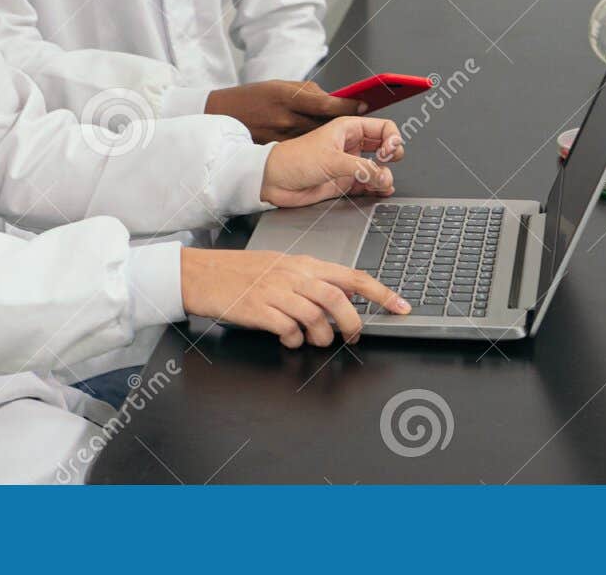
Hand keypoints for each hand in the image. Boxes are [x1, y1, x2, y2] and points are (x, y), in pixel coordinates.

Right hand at [180, 247, 410, 346]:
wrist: (204, 275)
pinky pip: (288, 330)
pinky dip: (294, 341)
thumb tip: (347, 293)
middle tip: (352, 337)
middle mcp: (293, 275)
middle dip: (352, 323)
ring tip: (314, 340)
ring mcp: (276, 292)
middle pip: (338, 299)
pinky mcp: (259, 310)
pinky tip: (288, 339)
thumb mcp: (283, 267)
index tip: (401, 306)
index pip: (352, 275)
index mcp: (304, 264)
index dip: (381, 292)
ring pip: (316, 317)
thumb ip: (314, 279)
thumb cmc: (242, 273)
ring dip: (321, 336)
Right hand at [205, 80, 365, 142]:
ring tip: (345, 137)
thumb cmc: (253, 97)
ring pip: (318, 140)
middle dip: (346, 124)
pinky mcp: (277, 151)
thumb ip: (308, 93)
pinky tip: (323, 149)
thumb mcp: (281, 86)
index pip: (325, 103)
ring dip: (333, 139)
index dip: (348, 105)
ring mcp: (281, 137)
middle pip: (326, 124)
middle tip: (363, 124)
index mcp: (287, 96)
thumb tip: (335, 101)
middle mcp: (285, 119)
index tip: (365, 104)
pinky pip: (304, 151)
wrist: (223, 114)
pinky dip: (316, 149)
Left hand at [260, 116, 403, 208]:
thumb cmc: (294, 160)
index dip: (392, 138)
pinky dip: (377, 188)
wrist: (273, 181)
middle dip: (392, 155)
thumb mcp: (332, 160)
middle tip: (389, 163)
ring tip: (383, 183)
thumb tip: (384, 176)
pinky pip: (368, 184)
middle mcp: (350, 145)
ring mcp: (348, 164)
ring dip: (385, 175)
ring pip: (377, 167)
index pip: (382, 127)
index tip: (390, 151)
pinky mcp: (344, 182)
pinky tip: (381, 190)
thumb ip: (361, 168)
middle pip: (384, 146)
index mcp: (347, 128)